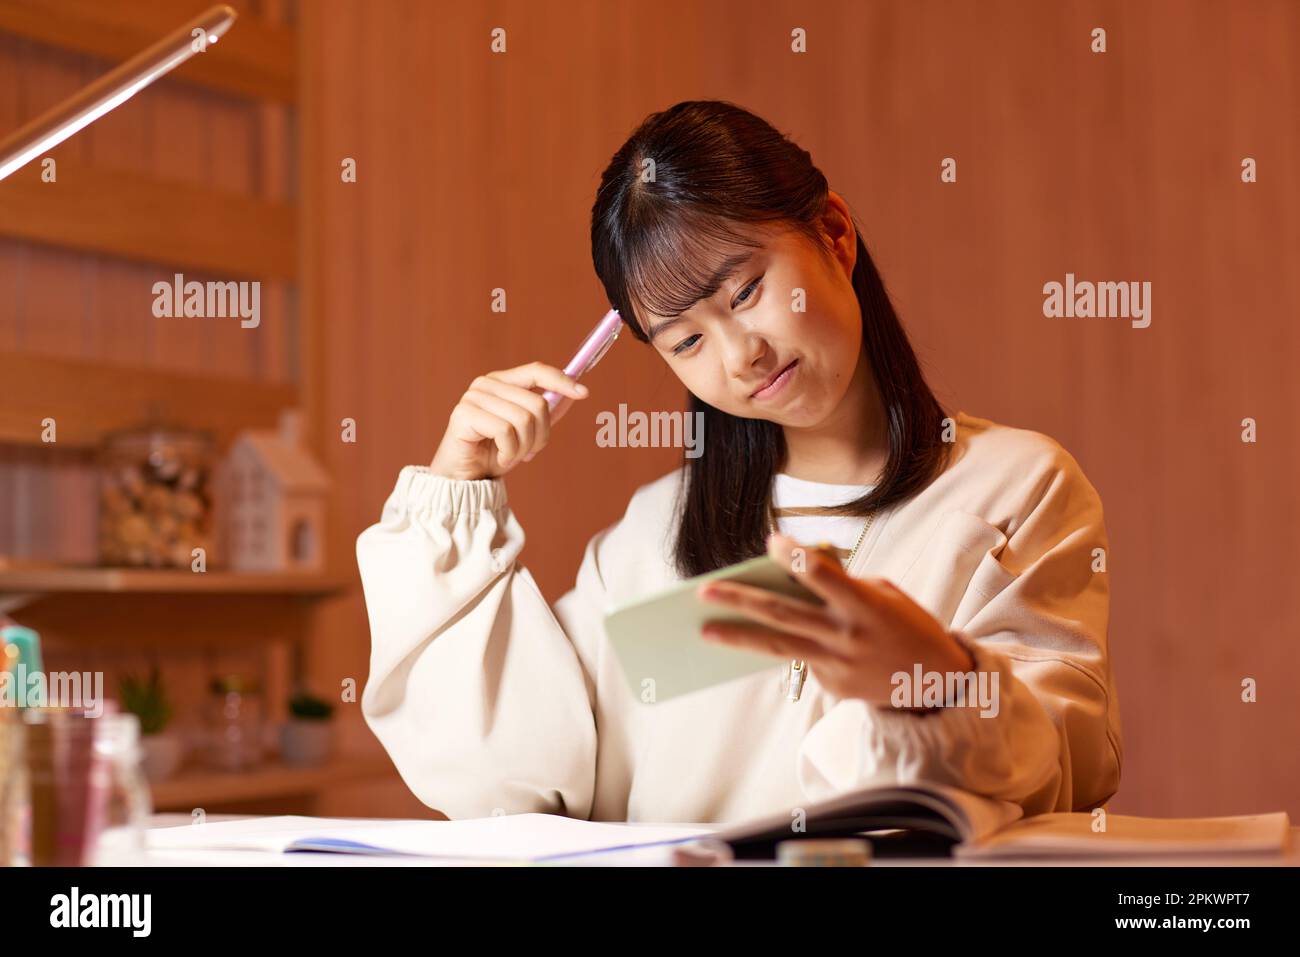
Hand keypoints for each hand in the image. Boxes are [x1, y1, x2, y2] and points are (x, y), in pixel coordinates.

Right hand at [429, 362, 588, 479]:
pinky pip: (505, 432)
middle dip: (541, 435)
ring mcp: (473, 397)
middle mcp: (486, 384)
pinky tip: (500, 458)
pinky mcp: (463, 414)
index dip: (561, 380)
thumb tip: (576, 394)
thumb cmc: (494, 453)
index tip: (583, 393)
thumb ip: (547, 411)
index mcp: (502, 382)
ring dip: (524, 447)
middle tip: (529, 452)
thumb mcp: (527, 431)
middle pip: (537, 403)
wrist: (464, 479)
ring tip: (511, 456)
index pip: (536, 371)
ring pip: (523, 419)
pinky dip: (509, 452)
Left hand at [697, 532, 974, 709]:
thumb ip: (843, 583)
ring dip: (737, 636)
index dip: (795, 556)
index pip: (822, 575)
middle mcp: (848, 636)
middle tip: (703, 591)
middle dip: (741, 600)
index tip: (771, 541)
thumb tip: (793, 575)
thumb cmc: (907, 625)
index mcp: (866, 605)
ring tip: (705, 630)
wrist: (937, 683)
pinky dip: (789, 645)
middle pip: (784, 614)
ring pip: (778, 646)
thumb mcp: (885, 594)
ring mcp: (838, 664)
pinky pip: (803, 659)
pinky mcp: (832, 686)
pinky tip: (777, 642)